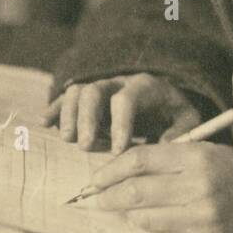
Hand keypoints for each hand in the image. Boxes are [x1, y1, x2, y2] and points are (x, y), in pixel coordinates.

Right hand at [42, 73, 202, 151]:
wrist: (164, 96)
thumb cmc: (174, 112)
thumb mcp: (187, 119)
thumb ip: (181, 132)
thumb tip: (167, 147)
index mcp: (145, 86)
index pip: (127, 98)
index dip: (121, 123)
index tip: (118, 151)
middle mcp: (119, 82)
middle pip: (95, 90)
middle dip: (88, 119)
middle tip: (84, 146)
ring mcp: (100, 86)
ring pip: (78, 90)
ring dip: (69, 114)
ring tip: (68, 140)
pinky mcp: (86, 96)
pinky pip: (66, 95)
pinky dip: (55, 108)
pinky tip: (45, 123)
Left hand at [84, 141, 232, 232]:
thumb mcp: (215, 153)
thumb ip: (175, 159)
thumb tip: (129, 172)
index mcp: (199, 157)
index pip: (140, 160)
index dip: (111, 170)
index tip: (95, 178)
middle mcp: (197, 187)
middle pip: (134, 192)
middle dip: (106, 196)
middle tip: (94, 199)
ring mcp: (200, 219)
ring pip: (143, 219)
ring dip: (128, 216)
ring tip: (125, 211)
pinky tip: (150, 225)